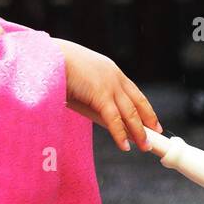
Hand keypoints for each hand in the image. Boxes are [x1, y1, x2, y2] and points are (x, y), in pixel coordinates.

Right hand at [52, 37, 161, 153]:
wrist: (47, 57)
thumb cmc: (57, 68)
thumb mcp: (80, 80)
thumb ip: (91, 95)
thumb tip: (98, 115)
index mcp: (110, 70)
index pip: (133, 92)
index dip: (144, 107)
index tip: (151, 120)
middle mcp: (114, 76)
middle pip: (137, 102)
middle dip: (148, 120)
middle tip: (155, 135)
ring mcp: (109, 85)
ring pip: (130, 113)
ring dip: (139, 132)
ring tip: (145, 146)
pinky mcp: (100, 95)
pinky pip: (114, 120)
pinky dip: (120, 135)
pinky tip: (125, 146)